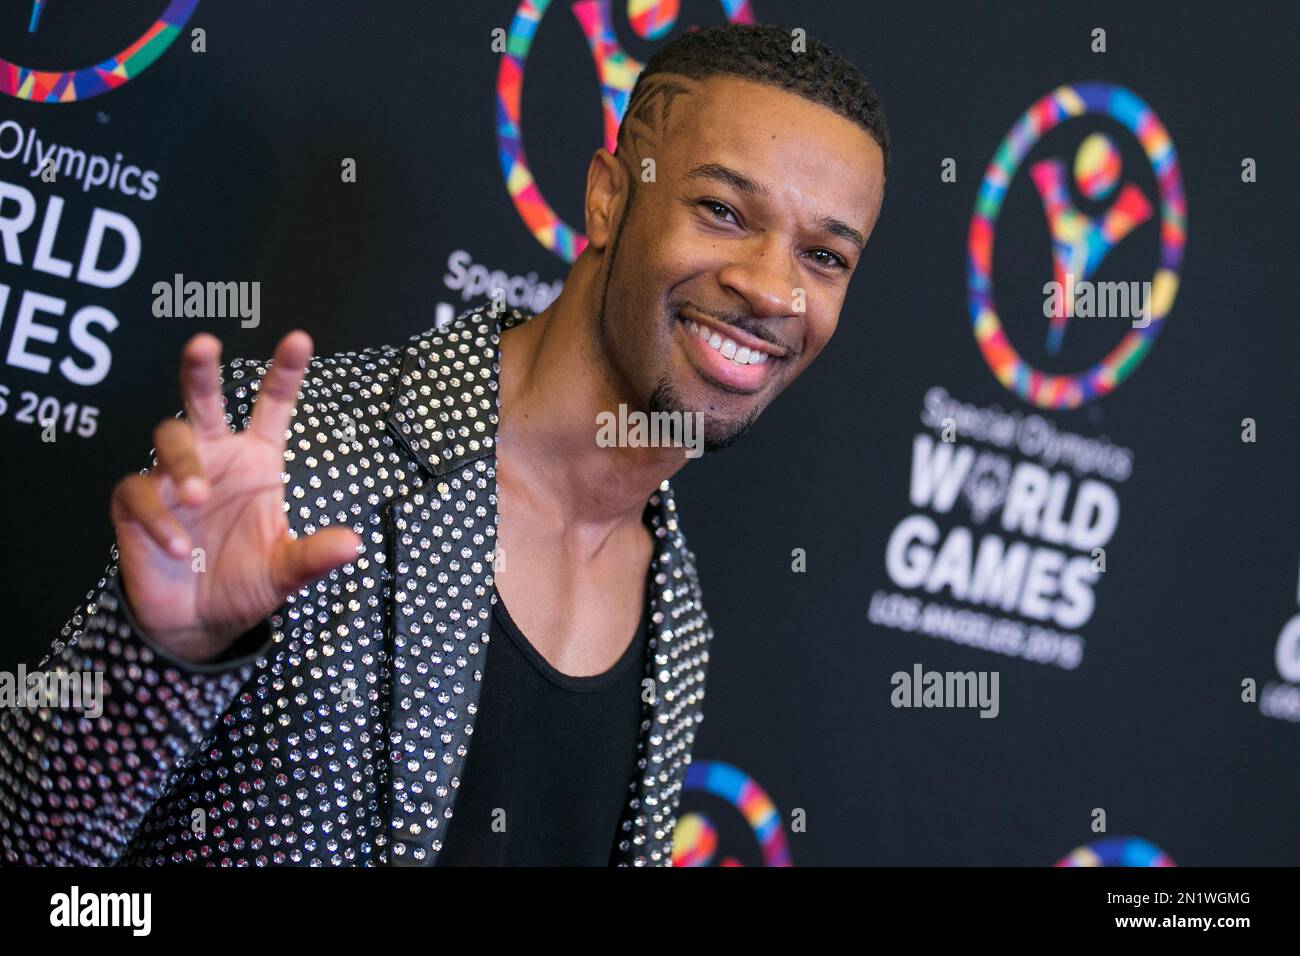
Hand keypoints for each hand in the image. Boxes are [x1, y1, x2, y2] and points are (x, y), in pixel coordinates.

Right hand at [110, 331, 360, 663]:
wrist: (196, 622)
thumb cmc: (242, 582)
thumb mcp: (285, 571)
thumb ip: (314, 556)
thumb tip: (353, 544)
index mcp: (256, 461)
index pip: (272, 407)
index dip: (285, 373)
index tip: (299, 340)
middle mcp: (214, 458)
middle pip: (203, 398)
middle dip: (202, 369)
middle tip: (205, 344)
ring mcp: (171, 477)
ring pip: (169, 436)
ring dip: (183, 462)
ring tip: (197, 497)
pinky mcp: (138, 505)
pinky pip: (139, 492)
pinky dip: (158, 517)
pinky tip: (179, 547)